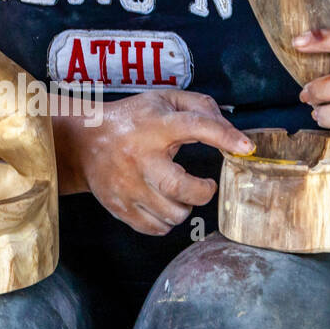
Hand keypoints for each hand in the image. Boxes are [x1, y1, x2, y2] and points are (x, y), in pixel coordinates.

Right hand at [73, 90, 254, 235]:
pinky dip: (167, 221)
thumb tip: (230, 132)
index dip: (224, 136)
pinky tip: (163, 204)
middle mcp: (140, 157)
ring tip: (178, 193)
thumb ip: (201, 107)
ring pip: (172, 214)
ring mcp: (128, 186)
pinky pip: (155, 228)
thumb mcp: (164, 100)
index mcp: (155, 125)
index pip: (195, 126)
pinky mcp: (119, 207)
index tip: (246, 148)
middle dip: (203, 191)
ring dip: (184, 206)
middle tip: (204, 185)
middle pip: (180, 187)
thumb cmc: (133, 120)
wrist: (83, 143)